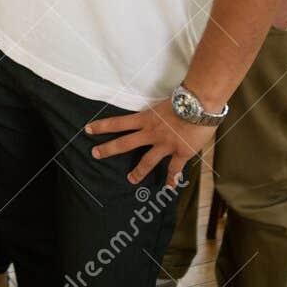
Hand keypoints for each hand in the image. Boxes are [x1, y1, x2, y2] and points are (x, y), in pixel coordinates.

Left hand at [86, 100, 214, 187]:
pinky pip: (174, 169)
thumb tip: (157, 116)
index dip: (102, 126)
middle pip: (125, 143)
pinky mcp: (180, 152)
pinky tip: (169, 187)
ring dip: (138, 172)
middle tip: (95, 154)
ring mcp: (165, 144)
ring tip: (130, 179)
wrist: (199, 105)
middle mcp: (151, 132)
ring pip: (147, 161)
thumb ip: (157, 114)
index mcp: (146, 118)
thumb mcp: (163, 105)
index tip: (87, 129)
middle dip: (108, 149)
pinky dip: (172, 179)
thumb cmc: (183, 99)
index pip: (118, 123)